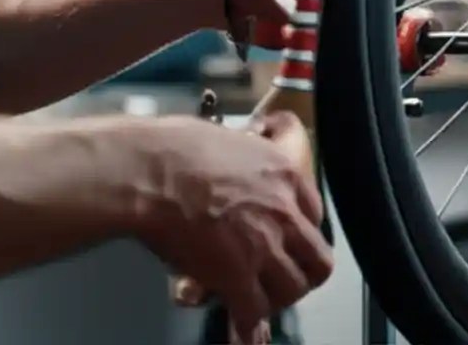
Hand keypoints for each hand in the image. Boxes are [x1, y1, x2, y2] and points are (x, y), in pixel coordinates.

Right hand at [134, 111, 331, 342]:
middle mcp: (285, 212)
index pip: (315, 215)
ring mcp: (264, 245)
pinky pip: (253, 311)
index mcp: (286, 175)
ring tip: (257, 300)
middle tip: (281, 280)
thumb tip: (243, 166)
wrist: (149, 169)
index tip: (285, 242)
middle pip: (318, 260)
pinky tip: (240, 326)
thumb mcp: (233, 141)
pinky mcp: (236, 274)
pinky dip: (246, 322)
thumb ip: (250, 162)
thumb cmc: (175, 147)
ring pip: (292, 290)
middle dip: (302, 274)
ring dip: (275, 299)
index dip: (299, 234)